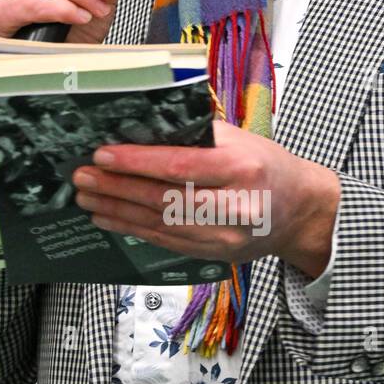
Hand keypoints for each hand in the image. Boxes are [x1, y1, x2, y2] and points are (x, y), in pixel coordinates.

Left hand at [71, 120, 339, 276]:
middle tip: (82, 177)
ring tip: (85, 198)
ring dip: (116, 211)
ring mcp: (224, 236)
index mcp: (242, 168)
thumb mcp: (240, 138)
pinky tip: (108, 219)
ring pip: (160, 224)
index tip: (102, 154)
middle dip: (116, 188)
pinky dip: (132, 229)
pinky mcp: (213, 254)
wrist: (301, 211)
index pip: (180, 165)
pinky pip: (165, 242)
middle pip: (164, 198)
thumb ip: (195, 134)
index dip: (137, 161)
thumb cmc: (266, 165)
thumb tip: (141, 129)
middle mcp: (234, 206)